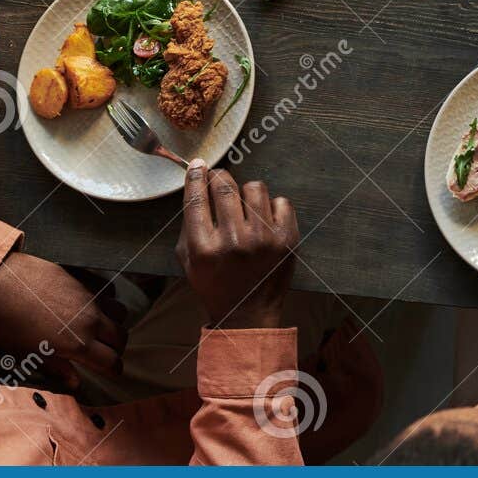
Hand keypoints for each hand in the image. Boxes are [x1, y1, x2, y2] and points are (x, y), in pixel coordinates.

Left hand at [0, 253, 125, 383]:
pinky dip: (107, 299)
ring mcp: (93, 299)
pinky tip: (92, 302)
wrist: (5, 284)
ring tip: (102, 326)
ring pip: (121, 314)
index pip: (111, 361)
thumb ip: (56, 368)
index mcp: (78, 344)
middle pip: (121, 338)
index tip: (112, 371)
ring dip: (115, 322)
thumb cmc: (11, 322)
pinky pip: (110, 291)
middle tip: (105, 352)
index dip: (114, 369)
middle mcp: (91, 321)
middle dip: (117, 348)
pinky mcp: (89, 280)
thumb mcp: (28, 354)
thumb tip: (75, 383)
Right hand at [176, 161, 298, 329]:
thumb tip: (196, 185)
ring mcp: (264, 239)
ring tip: (244, 206)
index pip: (197, 199)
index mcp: (204, 247)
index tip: (198, 165)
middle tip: (218, 178)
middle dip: (219, 176)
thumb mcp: (189, 260)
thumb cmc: (215, 285)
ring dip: (246, 192)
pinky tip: (264, 219)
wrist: (249, 313)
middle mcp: (234, 240)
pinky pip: (281, 201)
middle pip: (225, 187)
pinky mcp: (287, 238)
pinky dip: (271, 206)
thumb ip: (190, 225)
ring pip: (255, 188)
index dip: (196, 176)